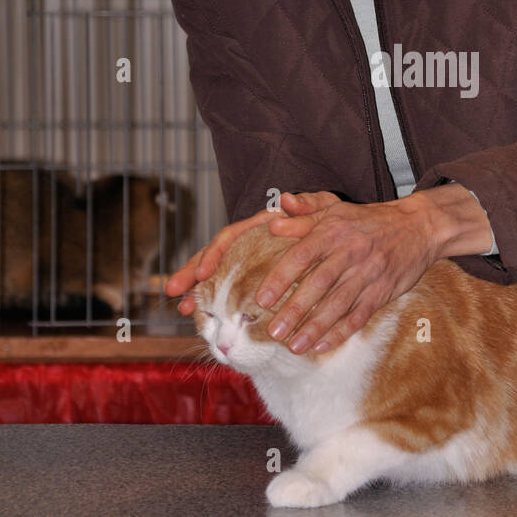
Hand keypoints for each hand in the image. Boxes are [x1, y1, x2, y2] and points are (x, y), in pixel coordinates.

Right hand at [164, 191, 339, 315]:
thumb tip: (287, 199)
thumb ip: (307, 205)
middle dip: (192, 272)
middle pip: (215, 255)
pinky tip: (207, 317)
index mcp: (262, 225)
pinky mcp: (257, 276)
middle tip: (174, 292)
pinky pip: (233, 287)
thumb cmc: (330, 219)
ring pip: (219, 273)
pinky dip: (219, 301)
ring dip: (200, 290)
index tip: (201, 272)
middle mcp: (251, 240)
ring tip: (185, 310)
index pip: (231, 236)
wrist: (342, 232)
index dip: (214, 254)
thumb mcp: (323, 209)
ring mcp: (251, 258)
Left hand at [253, 184, 493, 355]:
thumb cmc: (368, 220)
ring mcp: (368, 273)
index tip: (262, 300)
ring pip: (339, 303)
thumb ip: (303, 215)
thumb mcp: (335, 209)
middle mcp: (350, 252)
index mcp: (333, 231)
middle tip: (274, 332)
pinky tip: (323, 346)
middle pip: (319, 283)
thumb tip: (273, 223)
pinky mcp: (383, 291)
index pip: (302, 255)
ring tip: (294, 346)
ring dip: (316, 327)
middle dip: (295, 309)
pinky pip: (361, 314)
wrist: (418, 227)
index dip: (281, 278)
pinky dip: (342, 332)